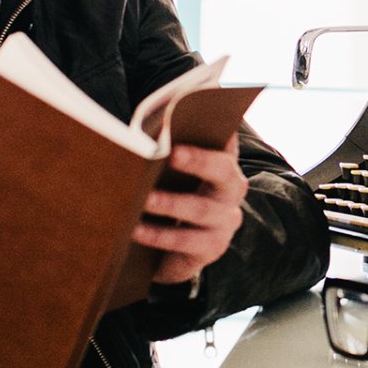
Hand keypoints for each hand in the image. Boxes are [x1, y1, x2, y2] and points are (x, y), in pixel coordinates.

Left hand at [131, 136, 247, 287]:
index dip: (220, 128)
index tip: (199, 116)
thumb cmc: (168, 195)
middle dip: (198, 161)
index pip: (226, 140)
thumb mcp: (167, 171)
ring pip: (201, 209)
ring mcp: (226, 220)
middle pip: (223, 171)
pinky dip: (159, 235)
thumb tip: (144, 135)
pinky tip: (135, 229)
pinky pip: (187, 241)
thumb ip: (164, 150)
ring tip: (144, 199)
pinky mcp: (213, 247)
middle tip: (170, 154)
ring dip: (171, 203)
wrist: (170, 250)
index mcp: (223, 161)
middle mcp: (232, 189)